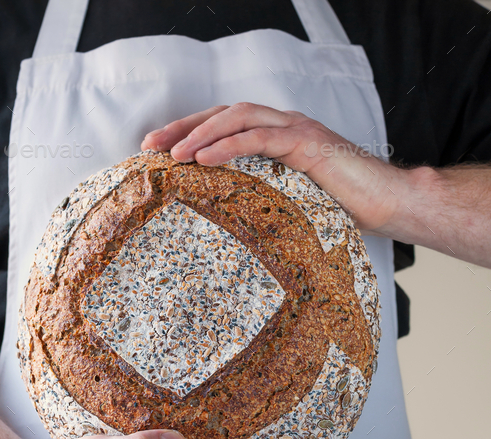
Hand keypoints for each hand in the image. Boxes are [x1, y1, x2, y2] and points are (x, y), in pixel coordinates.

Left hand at [141, 102, 410, 234]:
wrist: (389, 204)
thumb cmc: (345, 209)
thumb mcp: (293, 203)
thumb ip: (264, 199)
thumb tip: (229, 224)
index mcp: (277, 137)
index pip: (224, 125)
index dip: (189, 133)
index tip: (158, 152)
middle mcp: (284, 125)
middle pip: (222, 113)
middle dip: (182, 127)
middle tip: (150, 146)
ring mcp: (296, 130)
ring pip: (237, 118)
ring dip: (199, 134)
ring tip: (172, 154)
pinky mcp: (307, 144)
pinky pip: (260, 137)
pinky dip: (228, 144)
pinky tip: (203, 159)